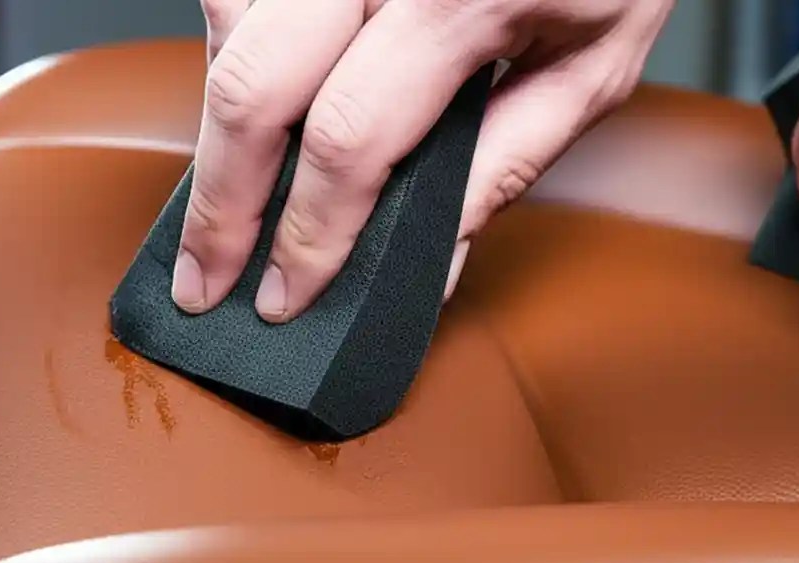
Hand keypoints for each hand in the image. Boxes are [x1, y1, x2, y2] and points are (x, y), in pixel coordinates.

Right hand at [177, 0, 673, 320]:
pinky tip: (249, 112)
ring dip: (219, 129)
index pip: (348, 139)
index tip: (286, 296)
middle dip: (220, 200)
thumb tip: (431, 265)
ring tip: (223, 207)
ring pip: (230, 30)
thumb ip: (507, 165)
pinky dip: (232, 51)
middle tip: (206, 279)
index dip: (308, 234)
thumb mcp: (592, 70)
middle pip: (251, 87)